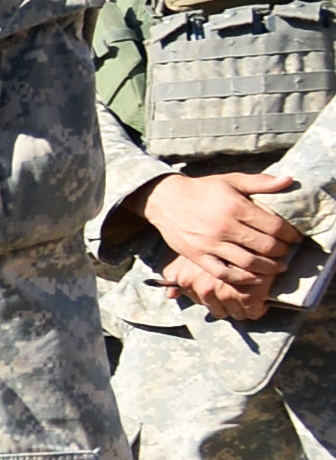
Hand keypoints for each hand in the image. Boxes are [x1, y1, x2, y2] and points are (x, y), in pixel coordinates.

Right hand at [145, 171, 306, 320]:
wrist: (165, 199)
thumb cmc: (203, 189)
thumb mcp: (231, 180)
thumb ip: (261, 182)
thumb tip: (289, 181)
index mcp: (235, 206)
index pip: (274, 226)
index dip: (289, 234)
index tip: (294, 237)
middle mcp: (224, 226)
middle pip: (265, 246)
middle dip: (282, 251)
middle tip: (287, 251)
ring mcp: (210, 243)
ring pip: (248, 263)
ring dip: (269, 268)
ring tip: (277, 266)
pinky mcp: (198, 256)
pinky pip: (224, 273)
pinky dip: (243, 279)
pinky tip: (254, 278)